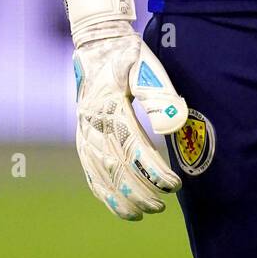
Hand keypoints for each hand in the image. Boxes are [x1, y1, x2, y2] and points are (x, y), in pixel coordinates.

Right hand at [64, 0, 188, 220]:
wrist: (99, 44)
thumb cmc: (129, 55)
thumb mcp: (147, 66)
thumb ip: (160, 95)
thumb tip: (173, 125)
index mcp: (110, 106)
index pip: (133, 148)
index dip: (153, 171)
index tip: (174, 184)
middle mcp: (92, 123)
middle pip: (116, 168)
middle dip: (141, 191)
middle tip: (163, 205)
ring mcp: (84, 131)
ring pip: (100, 175)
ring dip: (121, 198)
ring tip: (143, 213)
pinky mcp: (82, 136)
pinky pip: (89, 171)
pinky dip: (103, 192)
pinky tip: (118, 206)